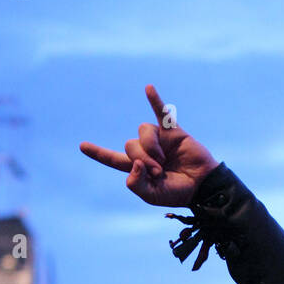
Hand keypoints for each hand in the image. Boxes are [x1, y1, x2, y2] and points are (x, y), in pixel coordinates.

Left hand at [79, 84, 219, 206]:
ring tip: (163, 162)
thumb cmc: (177, 193)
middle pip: (129, 145)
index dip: (98, 153)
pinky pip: (161, 112)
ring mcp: (159, 139)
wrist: (201, 186)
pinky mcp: (172, 131)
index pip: (113, 158)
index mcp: (138, 167)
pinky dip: (155, 100)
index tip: (82, 146)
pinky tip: (148, 88)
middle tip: (157, 172)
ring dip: (150, 148)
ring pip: (141, 132)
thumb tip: (134, 162)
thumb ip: (136, 183)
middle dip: (141, 159)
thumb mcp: (151, 195)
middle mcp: (146, 150)